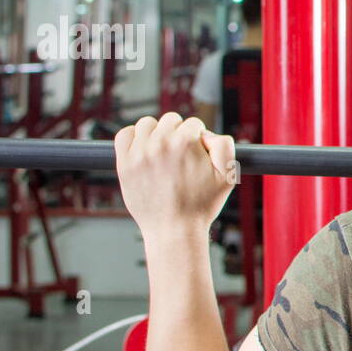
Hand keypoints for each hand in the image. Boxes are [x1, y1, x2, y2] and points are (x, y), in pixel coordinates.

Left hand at [115, 113, 236, 237]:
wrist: (174, 230)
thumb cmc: (201, 206)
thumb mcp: (227, 176)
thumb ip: (225, 146)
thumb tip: (207, 134)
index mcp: (185, 142)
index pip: (193, 124)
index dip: (198, 139)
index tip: (197, 155)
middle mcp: (160, 143)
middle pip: (171, 120)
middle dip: (178, 134)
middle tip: (181, 157)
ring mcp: (139, 153)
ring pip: (147, 124)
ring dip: (156, 133)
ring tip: (162, 153)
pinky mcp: (124, 163)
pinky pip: (124, 135)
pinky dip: (133, 138)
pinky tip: (143, 150)